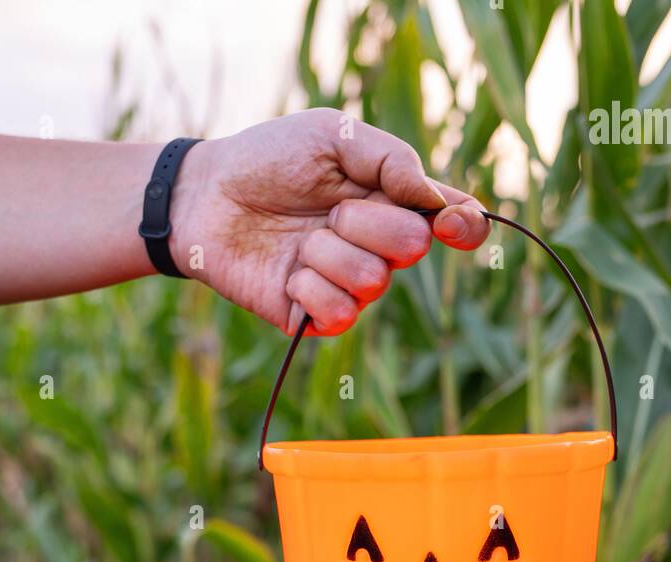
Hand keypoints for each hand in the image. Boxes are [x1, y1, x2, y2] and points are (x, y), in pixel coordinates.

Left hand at [171, 109, 488, 335]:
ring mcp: (350, 285)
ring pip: (374, 281)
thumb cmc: (269, 159)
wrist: (206, 196)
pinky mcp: (316, 317)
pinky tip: (288, 271)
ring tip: (300, 238)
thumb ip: (389, 157)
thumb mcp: (332, 136)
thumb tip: (433, 197)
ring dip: (329, 251)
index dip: (463, 226)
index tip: (448, 223)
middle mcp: (380, 247)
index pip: (455, 221)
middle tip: (331, 209)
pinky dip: (310, 286)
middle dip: (371, 222)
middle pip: (413, 248)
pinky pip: (340, 313)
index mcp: (393, 201)